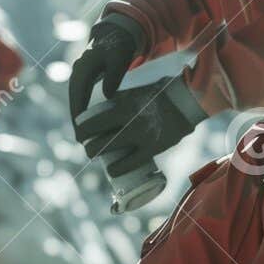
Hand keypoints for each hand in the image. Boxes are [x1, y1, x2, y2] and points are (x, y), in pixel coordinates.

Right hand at [68, 18, 141, 131]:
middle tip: (79, 138)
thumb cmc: (119, 45)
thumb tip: (107, 96)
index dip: (77, 112)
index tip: (80, 129)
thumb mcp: (119, 59)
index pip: (77, 94)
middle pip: (73, 98)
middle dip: (75, 117)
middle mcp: (77, 70)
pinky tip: (86, 118)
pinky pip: (80, 93)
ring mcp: (79, 71)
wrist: (117, 31)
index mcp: (84, 68)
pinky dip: (81, 105)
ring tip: (81, 132)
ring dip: (76, 113)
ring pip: (75, 96)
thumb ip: (113, 77)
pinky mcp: (85, 74)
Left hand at [73, 76, 206, 176]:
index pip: (94, 122)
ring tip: (94, 156)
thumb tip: (97, 108)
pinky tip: (111, 170)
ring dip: (98, 156)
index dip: (82, 130)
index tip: (79, 132)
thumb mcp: (133, 92)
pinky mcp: (154, 148)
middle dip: (89, 146)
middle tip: (86, 146)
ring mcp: (143, 137)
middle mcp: (132, 123)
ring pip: (113, 152)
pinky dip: (118, 168)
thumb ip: (117, 100)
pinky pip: (132, 163)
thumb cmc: (156, 94)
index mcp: (125, 106)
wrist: (184, 102)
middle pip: (100, 140)